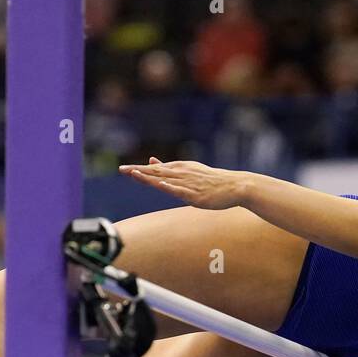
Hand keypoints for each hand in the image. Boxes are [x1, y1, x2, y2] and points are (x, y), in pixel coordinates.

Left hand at [118, 158, 248, 209]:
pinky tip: (161, 185)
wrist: (235, 186)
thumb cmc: (211, 180)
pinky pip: (181, 191)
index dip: (139, 169)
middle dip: (139, 172)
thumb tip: (151, 161)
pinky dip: (171, 187)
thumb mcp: (188, 170)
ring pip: (166, 180)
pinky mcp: (197, 195)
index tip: (123, 169)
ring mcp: (189, 184)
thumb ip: (168, 168)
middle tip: (122, 170)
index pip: (155, 169)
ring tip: (135, 175)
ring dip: (150, 178)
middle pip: (156, 173)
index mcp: (179, 169)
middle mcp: (182, 174)